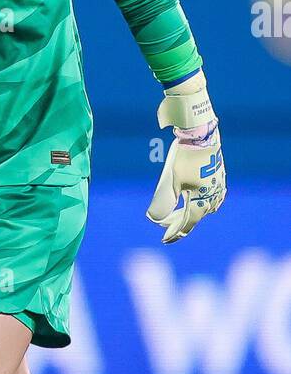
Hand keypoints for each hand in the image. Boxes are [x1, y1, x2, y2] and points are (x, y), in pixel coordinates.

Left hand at [146, 73, 225, 242]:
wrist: (201, 133)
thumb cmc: (184, 158)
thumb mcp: (170, 181)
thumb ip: (162, 202)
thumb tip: (153, 218)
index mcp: (201, 201)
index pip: (186, 224)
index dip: (174, 233)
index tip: (164, 240)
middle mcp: (213, 197)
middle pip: (195, 216)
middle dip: (180, 223)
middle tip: (167, 228)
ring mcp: (219, 187)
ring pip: (207, 207)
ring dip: (194, 213)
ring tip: (184, 217)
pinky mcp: (220, 176)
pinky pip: (215, 195)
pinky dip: (206, 201)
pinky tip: (204, 200)